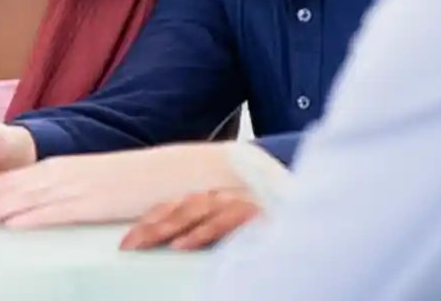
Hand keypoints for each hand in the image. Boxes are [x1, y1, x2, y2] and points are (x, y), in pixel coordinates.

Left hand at [0, 143, 244, 228]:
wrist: (166, 171)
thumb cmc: (127, 182)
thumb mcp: (85, 185)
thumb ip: (55, 197)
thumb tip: (26, 215)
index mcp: (55, 169)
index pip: (8, 180)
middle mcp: (58, 175)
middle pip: (6, 187)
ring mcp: (74, 188)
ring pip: (23, 198)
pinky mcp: (91, 204)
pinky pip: (56, 212)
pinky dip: (31, 217)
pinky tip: (12, 223)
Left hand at [119, 189, 260, 250]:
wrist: (314, 221)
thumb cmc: (271, 228)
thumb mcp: (233, 226)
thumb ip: (206, 229)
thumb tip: (176, 245)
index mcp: (215, 198)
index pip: (175, 206)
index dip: (149, 221)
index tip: (126, 242)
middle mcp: (225, 195)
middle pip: (180, 207)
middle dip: (151, 226)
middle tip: (128, 246)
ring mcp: (241, 201)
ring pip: (197, 210)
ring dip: (170, 227)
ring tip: (147, 243)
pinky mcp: (258, 212)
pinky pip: (223, 222)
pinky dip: (201, 233)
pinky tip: (182, 245)